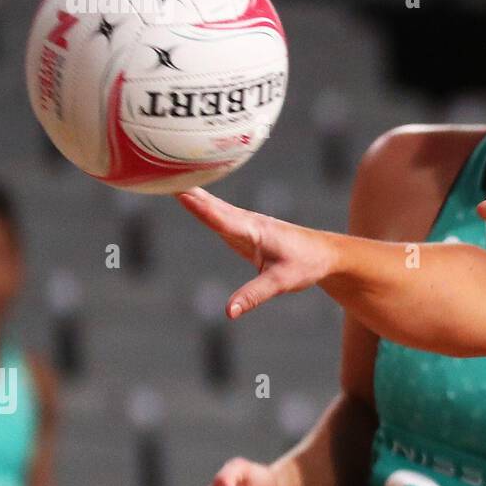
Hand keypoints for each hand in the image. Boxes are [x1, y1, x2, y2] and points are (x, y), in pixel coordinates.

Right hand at [177, 187, 335, 318]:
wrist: (324, 253)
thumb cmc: (306, 264)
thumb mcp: (283, 282)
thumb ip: (254, 295)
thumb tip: (228, 312)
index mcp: (255, 230)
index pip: (222, 217)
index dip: (199, 206)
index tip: (179, 191)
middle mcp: (247, 221)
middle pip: (211, 205)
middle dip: (187, 191)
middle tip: (161, 174)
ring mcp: (244, 223)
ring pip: (213, 206)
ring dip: (190, 192)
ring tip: (165, 178)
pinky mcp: (242, 229)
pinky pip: (216, 214)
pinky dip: (200, 204)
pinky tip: (187, 195)